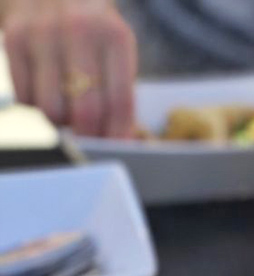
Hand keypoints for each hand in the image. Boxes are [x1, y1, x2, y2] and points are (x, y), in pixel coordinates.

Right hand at [4, 0, 136, 136]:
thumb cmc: (89, 29)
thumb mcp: (114, 50)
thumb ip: (119, 94)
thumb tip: (120, 142)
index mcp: (113, 35)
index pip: (120, 102)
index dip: (118, 136)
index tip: (115, 150)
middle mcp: (79, 30)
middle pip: (86, 112)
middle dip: (89, 136)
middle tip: (89, 137)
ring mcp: (43, 32)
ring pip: (52, 111)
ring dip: (61, 119)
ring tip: (65, 103)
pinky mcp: (14, 38)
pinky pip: (26, 98)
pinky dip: (37, 103)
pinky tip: (44, 85)